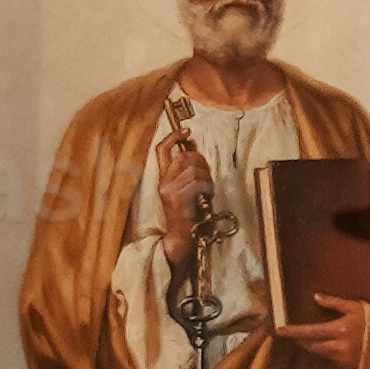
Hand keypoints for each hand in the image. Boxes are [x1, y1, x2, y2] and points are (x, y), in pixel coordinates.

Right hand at [152, 123, 211, 251]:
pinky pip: (198, 183)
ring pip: (194, 170)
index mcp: (163, 177)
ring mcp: (169, 190)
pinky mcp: (178, 199)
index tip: (186, 131)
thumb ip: (188, 168)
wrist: (181, 236)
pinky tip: (208, 195)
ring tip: (208, 188)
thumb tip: (193, 146)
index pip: (161, 149)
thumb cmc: (188, 212)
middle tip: (207, 172)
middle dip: (201, 160)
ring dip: (207, 177)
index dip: (173, 136)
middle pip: (184, 156)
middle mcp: (163, 182)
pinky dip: (208, 187)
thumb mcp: (185, 187)